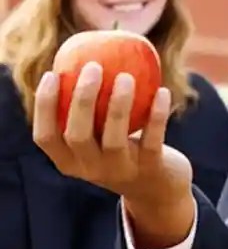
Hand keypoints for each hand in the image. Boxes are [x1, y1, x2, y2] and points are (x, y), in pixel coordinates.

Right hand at [32, 62, 195, 248]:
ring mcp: (120, 172)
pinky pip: (153, 139)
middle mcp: (90, 169)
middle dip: (82, 99)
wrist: (158, 189)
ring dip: (119, 105)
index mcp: (69, 161)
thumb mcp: (98, 138)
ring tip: (126, 76)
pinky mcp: (150, 169)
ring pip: (114, 138)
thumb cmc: (123, 150)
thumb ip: (88, 111)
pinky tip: (162, 91)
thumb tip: (84, 58)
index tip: (52, 74)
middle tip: (92, 67)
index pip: (45, 136)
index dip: (44, 106)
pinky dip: (157, 114)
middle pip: (77, 135)